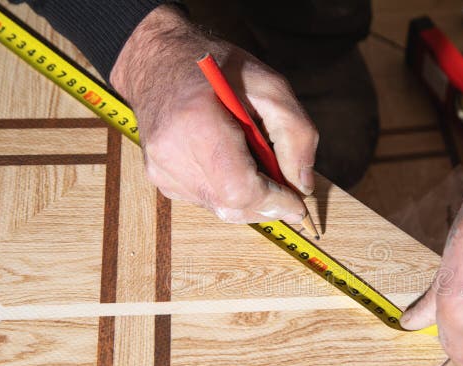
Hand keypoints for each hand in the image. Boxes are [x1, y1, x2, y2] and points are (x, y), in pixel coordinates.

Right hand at [110, 5, 317, 222]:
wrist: (160, 60)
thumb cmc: (217, 67)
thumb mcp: (271, 86)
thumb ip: (296, 135)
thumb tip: (302, 186)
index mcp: (198, 123)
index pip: (240, 189)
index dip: (274, 202)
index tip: (297, 202)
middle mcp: (171, 152)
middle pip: (232, 206)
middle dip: (266, 203)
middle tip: (283, 184)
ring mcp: (162, 169)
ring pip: (221, 209)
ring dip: (248, 196)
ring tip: (251, 159)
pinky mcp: (160, 178)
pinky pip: (206, 200)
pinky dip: (227, 191)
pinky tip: (229, 161)